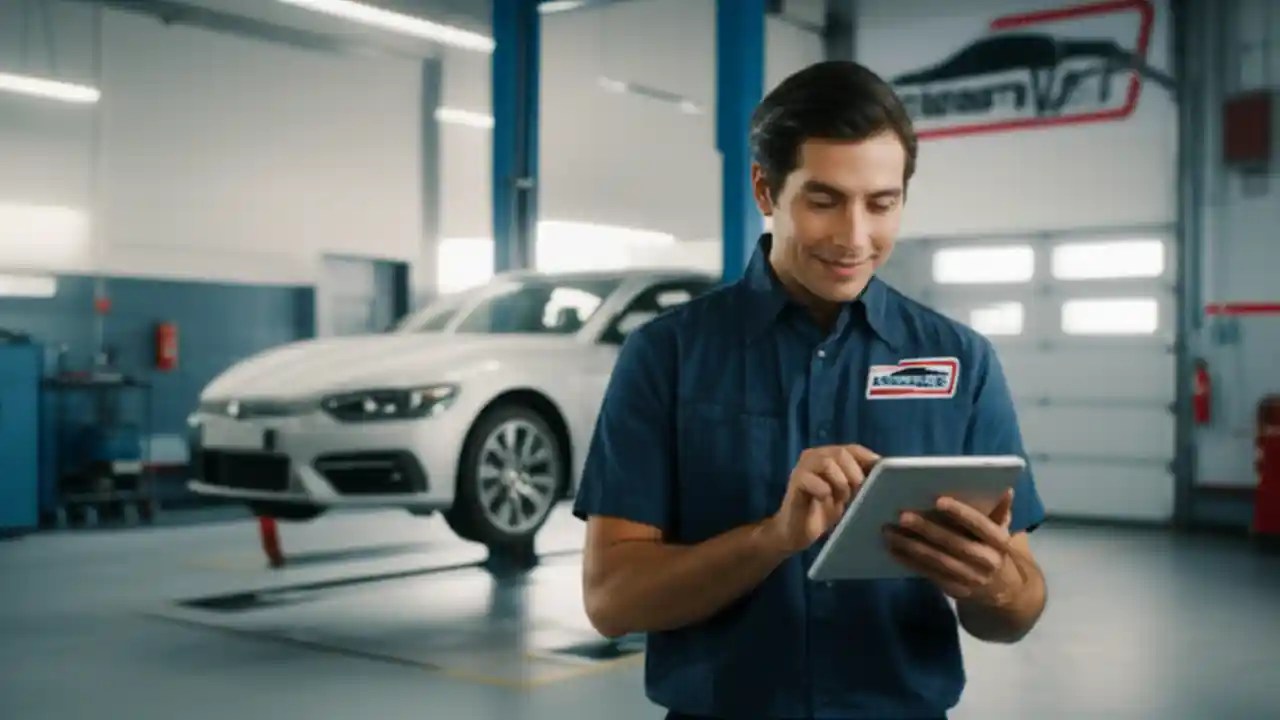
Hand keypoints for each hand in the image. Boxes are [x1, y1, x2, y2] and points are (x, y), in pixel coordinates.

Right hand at [764, 445, 879, 554]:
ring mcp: (802, 468)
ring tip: (842, 498)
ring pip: (826, 463)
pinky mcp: (795, 483)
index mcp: (828, 456)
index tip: (882, 474)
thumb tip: (883, 474)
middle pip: (841, 453)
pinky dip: (824, 491)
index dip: (869, 459)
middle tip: (859, 492)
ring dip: (840, 482)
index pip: (853, 449)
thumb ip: (859, 481)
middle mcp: (814, 457)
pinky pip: (811, 480)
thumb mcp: (847, 495)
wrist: (796, 533)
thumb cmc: (824, 512)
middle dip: (855, 474)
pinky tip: (826, 502)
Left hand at [883, 490, 1018, 603]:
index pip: (980, 525)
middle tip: (902, 516)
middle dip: (927, 529)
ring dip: (911, 546)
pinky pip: (929, 574)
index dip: (961, 513)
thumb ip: (999, 510)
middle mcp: (986, 561)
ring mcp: (970, 579)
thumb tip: (1005, 488)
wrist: (1003, 591)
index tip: (939, 501)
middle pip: (954, 544)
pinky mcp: (955, 590)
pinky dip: (910, 561)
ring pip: (937, 561)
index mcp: (999, 541)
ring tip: (889, 531)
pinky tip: (893, 549)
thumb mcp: (1002, 530)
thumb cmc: (994, 549)